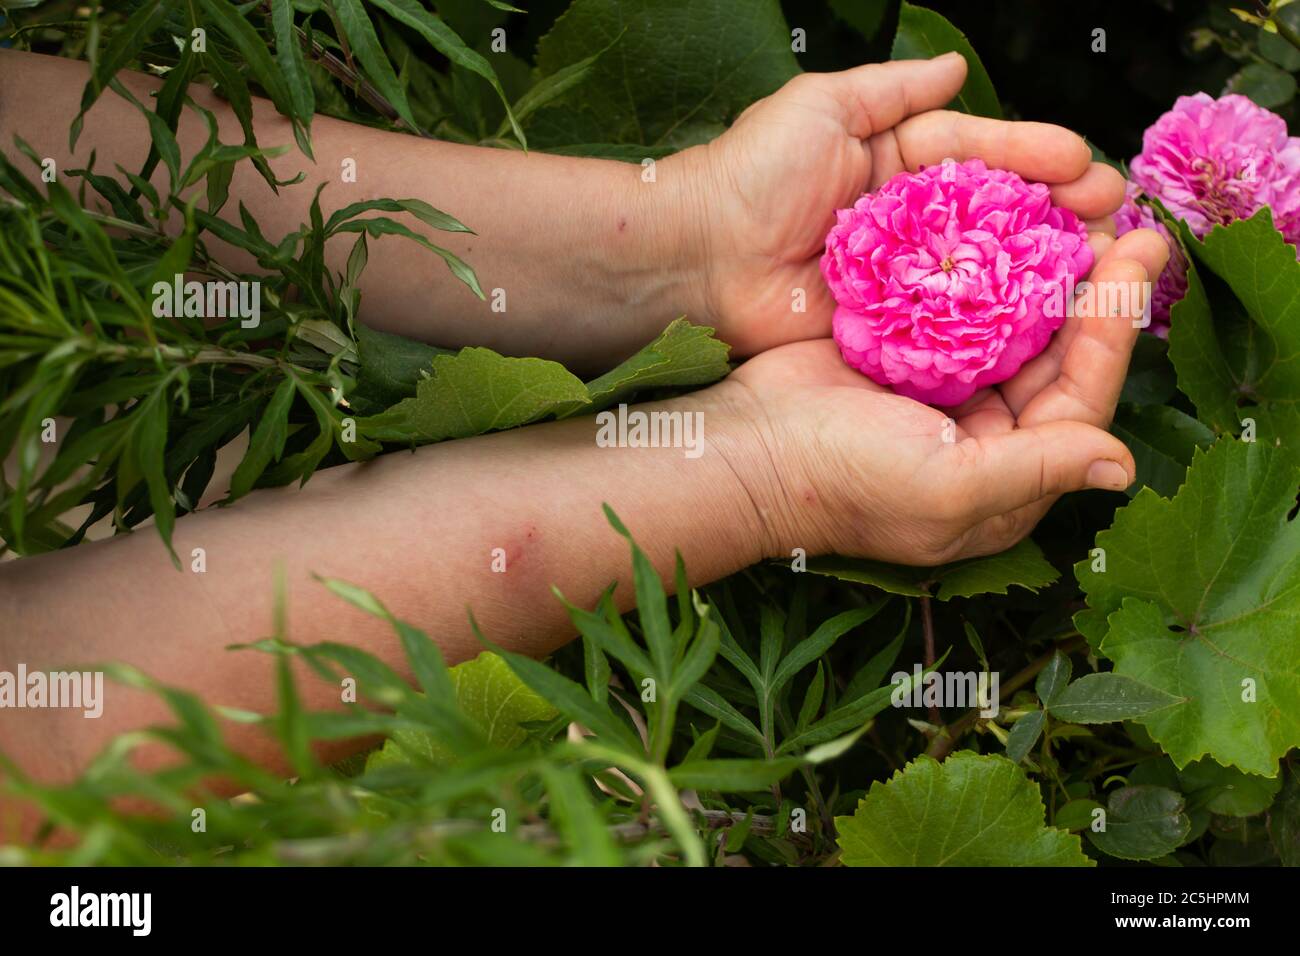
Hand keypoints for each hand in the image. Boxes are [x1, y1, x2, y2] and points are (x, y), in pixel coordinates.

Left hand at [672, 54, 1127, 355]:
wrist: (697, 257)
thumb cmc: (751, 173)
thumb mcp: (822, 106)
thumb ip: (893, 90)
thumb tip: (957, 66)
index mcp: (895, 162)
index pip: (980, 154)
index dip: (1033, 156)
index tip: (1083, 163)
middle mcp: (907, 220)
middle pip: (995, 213)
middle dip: (1055, 210)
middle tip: (1110, 214)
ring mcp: (901, 276)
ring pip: (983, 267)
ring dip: (1040, 265)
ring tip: (1098, 260)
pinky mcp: (888, 325)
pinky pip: (949, 319)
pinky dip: (994, 317)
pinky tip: (1042, 315)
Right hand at [709, 229, 1170, 565]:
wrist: (745, 446)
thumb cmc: (843, 479)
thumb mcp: (947, 488)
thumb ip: (1037, 470)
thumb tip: (1122, 466)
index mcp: (1006, 481)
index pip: (1081, 401)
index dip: (1115, 333)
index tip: (1139, 259)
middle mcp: (987, 439)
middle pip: (1059, 359)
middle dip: (1094, 295)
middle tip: (1126, 223)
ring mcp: (946, 396)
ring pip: (1017, 328)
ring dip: (1047, 275)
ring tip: (1079, 213)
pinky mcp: (908, 359)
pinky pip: (966, 310)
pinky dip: (989, 272)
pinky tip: (1009, 226)